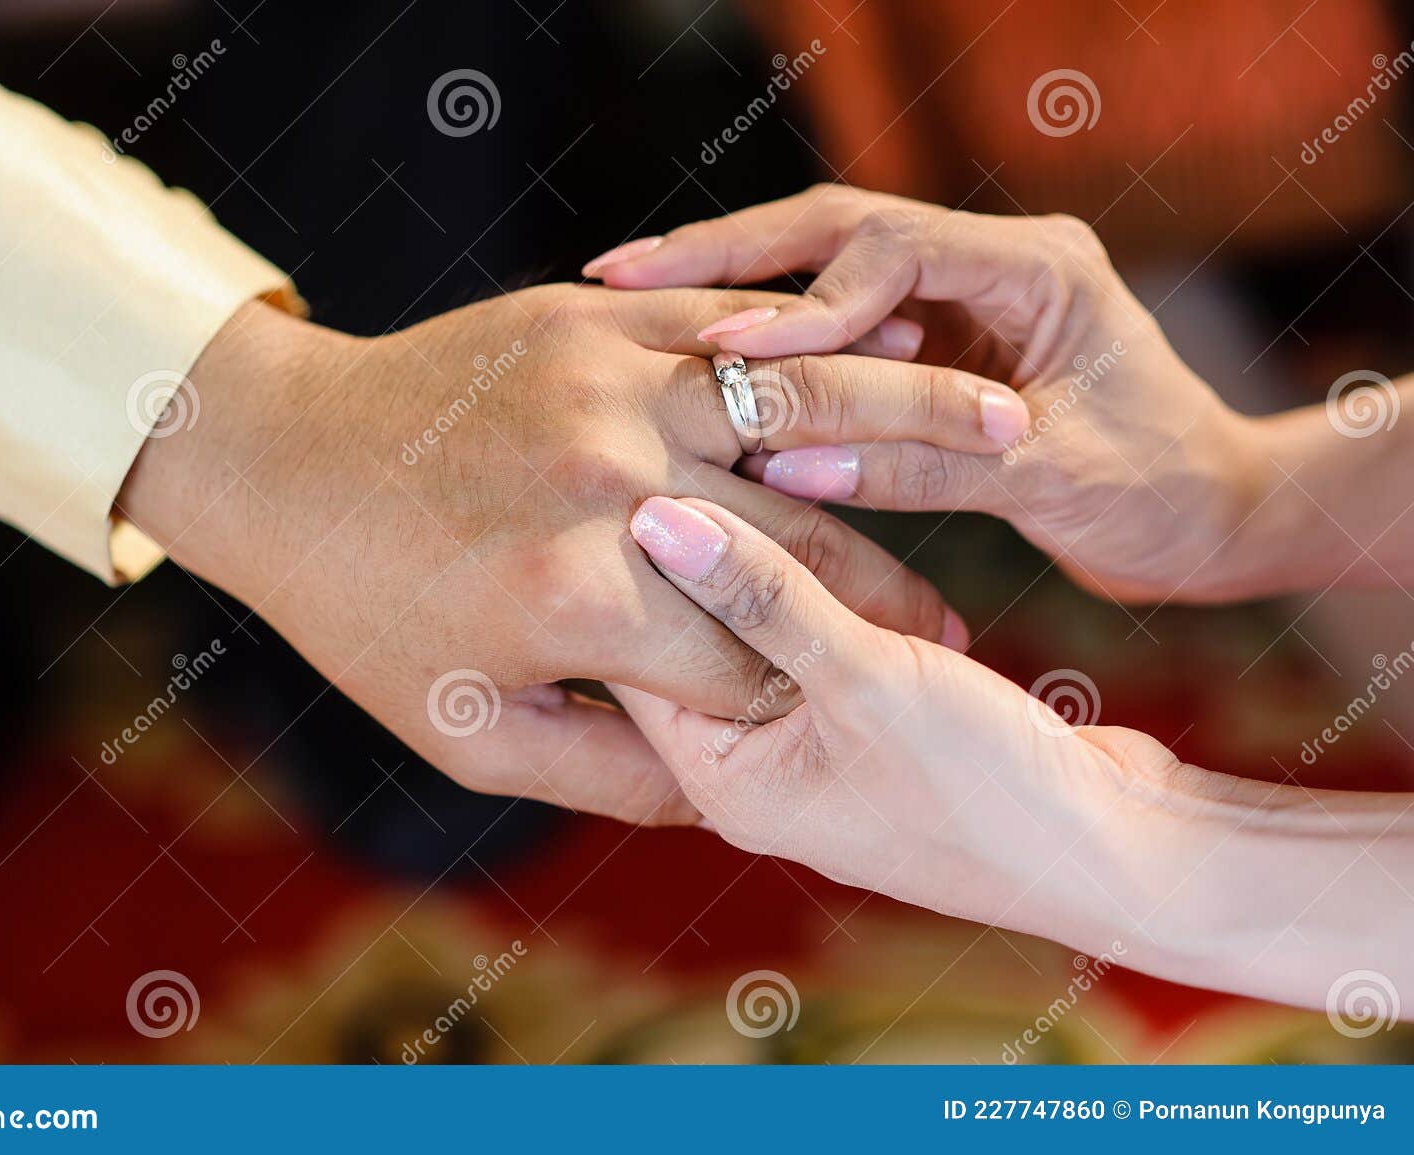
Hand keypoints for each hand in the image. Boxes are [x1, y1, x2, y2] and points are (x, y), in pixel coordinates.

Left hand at [115, 286, 1025, 824]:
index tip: (877, 722)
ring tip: (1010, 432)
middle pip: (805, 546)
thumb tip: (729, 802)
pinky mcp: (596, 319)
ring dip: (916, 423)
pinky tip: (897, 344)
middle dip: (893, 602)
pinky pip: (742, 326)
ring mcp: (605, 387)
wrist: (284, 460)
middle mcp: (605, 488)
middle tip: (961, 635)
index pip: (755, 666)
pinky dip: (825, 340)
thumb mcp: (472, 739)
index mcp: (576, 604)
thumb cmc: (372, 616)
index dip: (822, 706)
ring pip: (805, 410)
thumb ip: (614, 780)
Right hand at [587, 186, 1264, 603]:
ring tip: (624, 292)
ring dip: (726, 279)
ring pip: (820, 263)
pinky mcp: (933, 333)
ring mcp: (957, 291)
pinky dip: (760, 332)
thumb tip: (789, 465)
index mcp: (1037, 267)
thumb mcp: (1048, 482)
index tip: (723, 353)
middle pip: (835, 228)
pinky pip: (831, 321)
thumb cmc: (1159, 496)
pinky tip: (686, 345)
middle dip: (725, 254)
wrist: (1209, 514)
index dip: (801, 306)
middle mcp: (990, 258)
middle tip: (620, 276)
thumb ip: (919, 468)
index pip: (891, 253)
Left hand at [614, 496, 1413, 1011]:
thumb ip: (762, 597)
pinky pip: (817, 632)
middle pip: (687, 636)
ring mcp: (809, 746)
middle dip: (690, 547)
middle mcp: (749, 768)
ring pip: (757, 625)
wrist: (1121, 852)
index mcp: (719, 778)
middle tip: (670, 440)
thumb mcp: (865, 681)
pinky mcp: (866, 719)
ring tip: (741, 450)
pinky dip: (819, 577)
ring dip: (762, 553)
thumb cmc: (990, 792)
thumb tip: (654, 519)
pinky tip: (818, 501)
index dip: (625, 561)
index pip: (631, 655)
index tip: (619, 463)